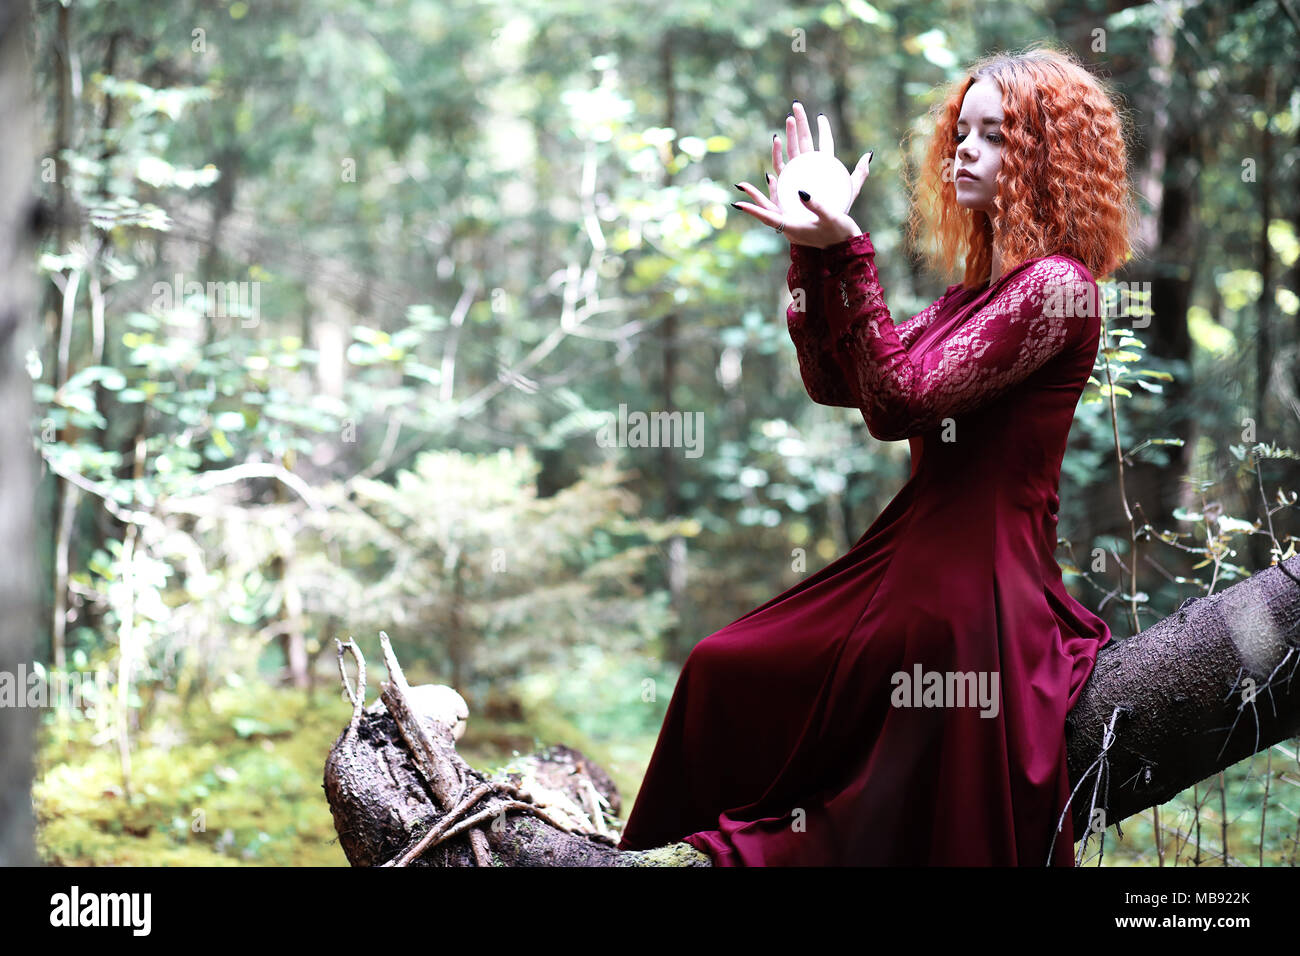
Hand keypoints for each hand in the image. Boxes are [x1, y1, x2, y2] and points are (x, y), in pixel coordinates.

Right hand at [732, 101, 872, 249]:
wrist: (821, 230)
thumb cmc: (836, 211)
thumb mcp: (851, 191)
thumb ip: (860, 173)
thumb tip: (869, 153)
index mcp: (823, 167)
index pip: (823, 144)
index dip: (823, 130)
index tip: (821, 116)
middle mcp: (807, 169)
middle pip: (803, 143)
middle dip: (799, 124)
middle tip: (796, 106)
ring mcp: (795, 176)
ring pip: (790, 152)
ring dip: (788, 137)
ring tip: (788, 122)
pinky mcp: (785, 186)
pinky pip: (780, 168)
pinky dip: (777, 154)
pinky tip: (776, 142)